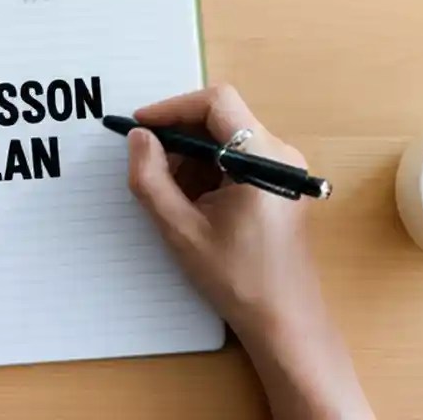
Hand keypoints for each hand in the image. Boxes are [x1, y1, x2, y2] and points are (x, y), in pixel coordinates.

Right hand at [127, 85, 374, 419]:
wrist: (284, 319)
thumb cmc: (237, 279)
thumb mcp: (182, 230)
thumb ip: (152, 179)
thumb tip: (138, 139)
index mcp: (264, 158)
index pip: (216, 102)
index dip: (172, 107)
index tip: (140, 128)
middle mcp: (280, 153)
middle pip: (221, 117)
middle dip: (179, 136)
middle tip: (148, 165)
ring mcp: (283, 167)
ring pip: (225, 138)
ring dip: (191, 157)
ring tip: (171, 195)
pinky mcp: (279, 182)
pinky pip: (236, 157)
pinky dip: (207, 170)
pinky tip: (192, 203)